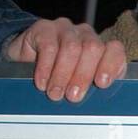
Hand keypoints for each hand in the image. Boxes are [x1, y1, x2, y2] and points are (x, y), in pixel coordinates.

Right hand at [6, 19, 127, 101]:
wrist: (23, 65)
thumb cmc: (57, 81)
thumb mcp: (77, 88)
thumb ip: (90, 93)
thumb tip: (96, 110)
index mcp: (100, 51)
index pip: (114, 50)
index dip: (110, 65)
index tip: (101, 83)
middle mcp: (86, 36)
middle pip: (93, 49)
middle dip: (83, 75)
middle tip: (73, 96)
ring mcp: (66, 30)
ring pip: (72, 48)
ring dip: (63, 74)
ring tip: (55, 93)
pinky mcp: (45, 28)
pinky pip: (49, 46)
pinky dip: (46, 68)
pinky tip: (42, 82)